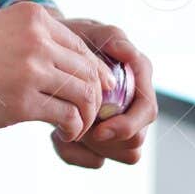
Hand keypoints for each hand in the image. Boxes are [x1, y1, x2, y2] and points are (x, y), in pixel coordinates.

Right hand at [0, 2, 117, 133]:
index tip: (86, 93)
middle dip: (95, 97)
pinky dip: (73, 129)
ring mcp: (30, 69)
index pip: (83, 47)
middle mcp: (36, 38)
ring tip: (74, 127)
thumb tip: (62, 58)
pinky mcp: (21, 102)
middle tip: (86, 115)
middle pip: (89, 70)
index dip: (93, 73)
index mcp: (33, 17)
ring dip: (87, 116)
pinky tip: (62, 133)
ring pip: (85, 94)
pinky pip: (68, 117)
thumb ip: (31, 37)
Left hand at [49, 17, 156, 169]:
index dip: (127, 125)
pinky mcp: (100, 140)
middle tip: (73, 128)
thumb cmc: (72, 39)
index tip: (98, 130)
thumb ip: (112, 38)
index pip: (147, 112)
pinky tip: (57, 135)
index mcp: (139, 79)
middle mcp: (134, 104)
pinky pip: (95, 161)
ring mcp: (119, 123)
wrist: (47, 53)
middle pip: (136, 141)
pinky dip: (75, 153)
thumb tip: (129, 53)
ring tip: (63, 127)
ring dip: (91, 148)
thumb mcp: (88, 32)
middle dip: (106, 141)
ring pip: (122, 154)